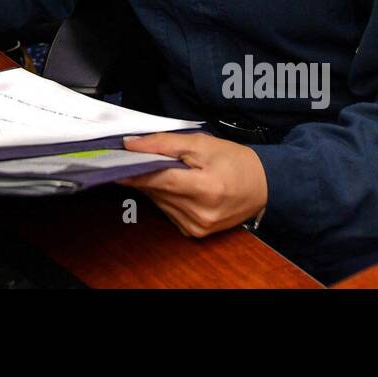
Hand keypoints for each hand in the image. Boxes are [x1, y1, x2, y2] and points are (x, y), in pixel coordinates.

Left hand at [118, 132, 267, 238]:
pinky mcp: (194, 233)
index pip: (158, 179)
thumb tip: (131, 145)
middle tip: (139, 155)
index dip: (134, 169)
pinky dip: (165, 197)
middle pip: (156, 190)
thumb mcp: (201, 143)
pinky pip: (167, 211)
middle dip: (144, 172)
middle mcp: (200, 213)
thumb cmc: (235, 161)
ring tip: (170, 170)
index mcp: (206, 188)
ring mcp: (197, 226)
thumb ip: (163, 143)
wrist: (262, 186)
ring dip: (155, 185)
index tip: (114, 160)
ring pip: (158, 201)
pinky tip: (177, 186)